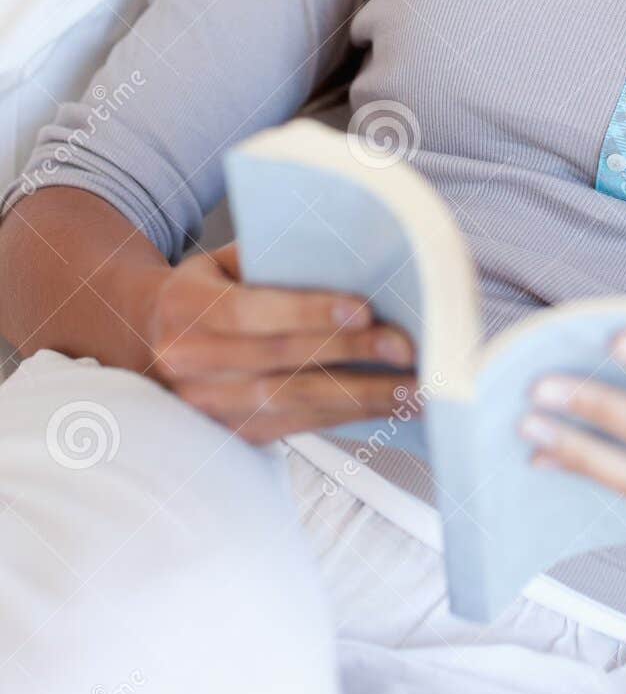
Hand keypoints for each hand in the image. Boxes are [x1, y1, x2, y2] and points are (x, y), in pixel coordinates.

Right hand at [145, 243, 417, 443]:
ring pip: (292, 403)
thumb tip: (345, 260)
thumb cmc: (202, 289)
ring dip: (360, 398)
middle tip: (406, 349)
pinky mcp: (230, 433)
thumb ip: (265, 260)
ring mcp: (206, 406)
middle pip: (280, 362)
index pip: (251, 312)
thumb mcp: (218, 262)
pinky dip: (347, 417)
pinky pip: (296, 426)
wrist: (145, 338)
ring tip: (413, 389)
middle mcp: (188, 363)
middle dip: (350, 357)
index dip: (309, 312)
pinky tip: (388, 408)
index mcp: (184, 309)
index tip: (365, 311)